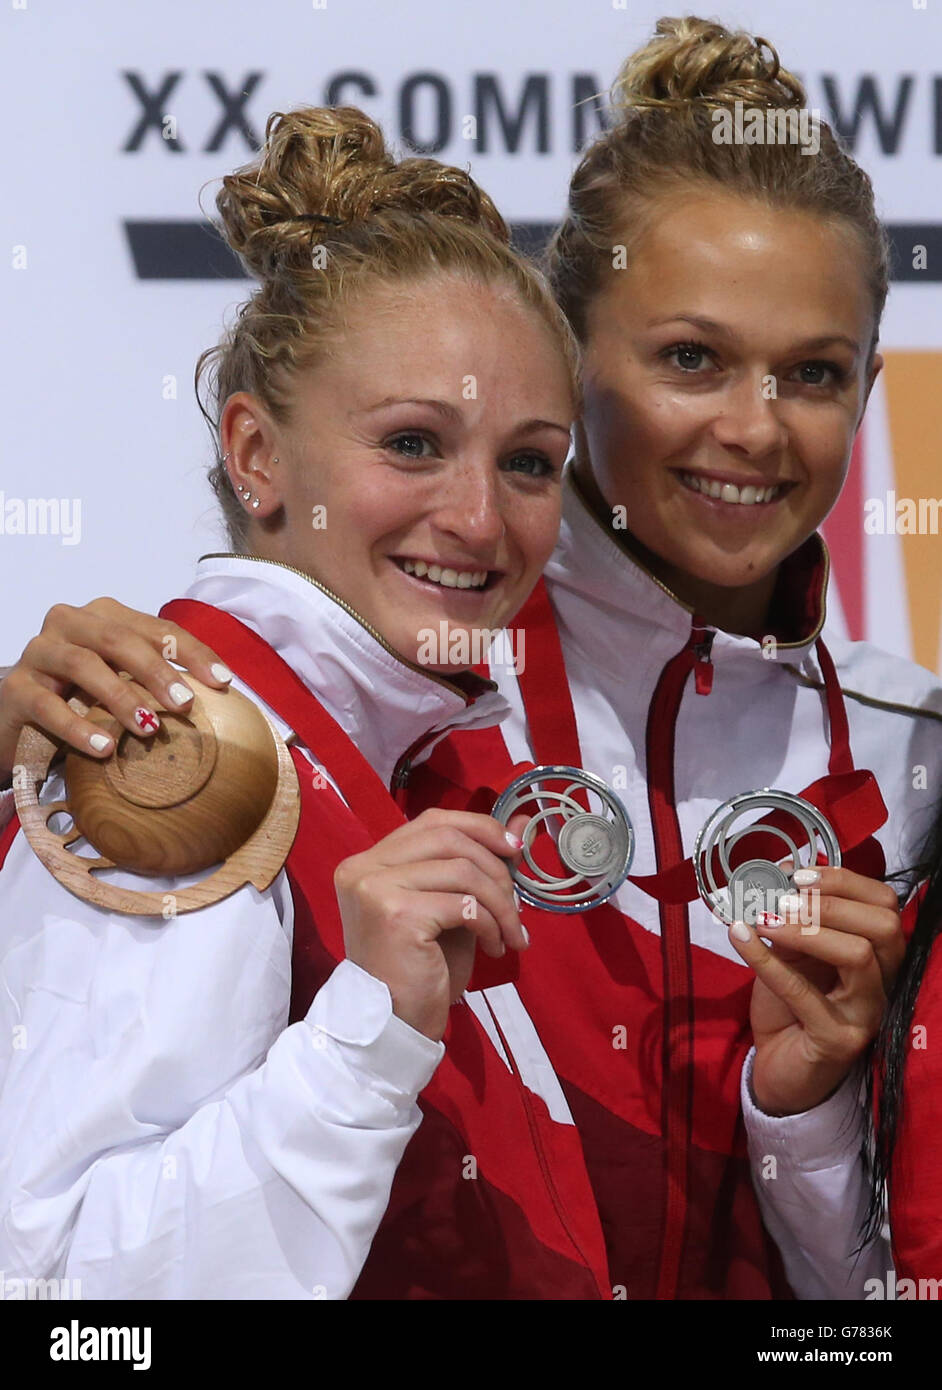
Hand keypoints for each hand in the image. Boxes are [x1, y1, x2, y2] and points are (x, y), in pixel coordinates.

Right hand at [0, 598, 231, 778]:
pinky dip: (78, 728)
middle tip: (186, 704)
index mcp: (103, 615)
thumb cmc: (81, 695)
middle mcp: (68, 623)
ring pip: (83, 665)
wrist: (19, 714)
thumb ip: (158, 677)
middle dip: (157, 671)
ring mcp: (38, 652)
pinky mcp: (15, 688)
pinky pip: (47, 705)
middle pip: (118, 639)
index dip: (192, 652)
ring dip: (120, 697)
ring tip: (149, 728)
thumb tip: (218, 693)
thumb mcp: (123, 680)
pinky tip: (104, 748)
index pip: (156, 628)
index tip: (223, 681)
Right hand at [334, 808, 529, 1040]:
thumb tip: (522, 823)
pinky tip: (493, 948)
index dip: (480, 827)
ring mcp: (376, 888)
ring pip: (461, 870)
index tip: (515, 850)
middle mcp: (364, 868)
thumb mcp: (451, 906)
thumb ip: (476, 863)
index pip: (432, 821)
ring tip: (511, 934)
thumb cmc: (420, 969)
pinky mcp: (396, 915)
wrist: (394, 1025)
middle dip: (496, 867)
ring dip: (501, 903)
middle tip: (517, 904)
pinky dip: (491, 924)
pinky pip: (464, 905)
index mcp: (370, 861)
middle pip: (448, 838)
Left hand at [727, 864, 903, 1115]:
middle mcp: (884, 981)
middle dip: (830, 902)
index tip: (796, 873)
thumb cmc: (790, 1006)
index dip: (842, 880)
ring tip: (763, 919)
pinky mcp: (839, 1040)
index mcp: (879, 953)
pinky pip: (805, 994)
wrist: (778, 1066)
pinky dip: (768, 961)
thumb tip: (778, 872)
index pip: (884, 904)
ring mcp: (866, 1013)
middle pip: (883, 927)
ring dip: (806, 929)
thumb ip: (793, 916)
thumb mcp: (792, 951)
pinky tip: (739, 938)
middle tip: (782, 899)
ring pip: (858, 956)